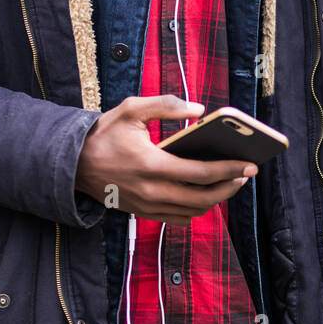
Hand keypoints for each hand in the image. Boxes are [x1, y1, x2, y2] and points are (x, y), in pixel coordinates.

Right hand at [75, 94, 257, 228]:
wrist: (73, 164)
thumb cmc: (104, 134)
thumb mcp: (131, 109)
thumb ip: (166, 105)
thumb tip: (199, 111)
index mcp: (151, 164)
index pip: (201, 173)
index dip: (230, 169)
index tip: (249, 163)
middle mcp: (152, 191)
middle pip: (203, 198)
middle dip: (230, 187)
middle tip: (246, 173)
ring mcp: (147, 206)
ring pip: (193, 211)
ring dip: (217, 199)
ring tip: (231, 182)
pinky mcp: (143, 213)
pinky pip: (178, 218)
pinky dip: (197, 209)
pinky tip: (206, 194)